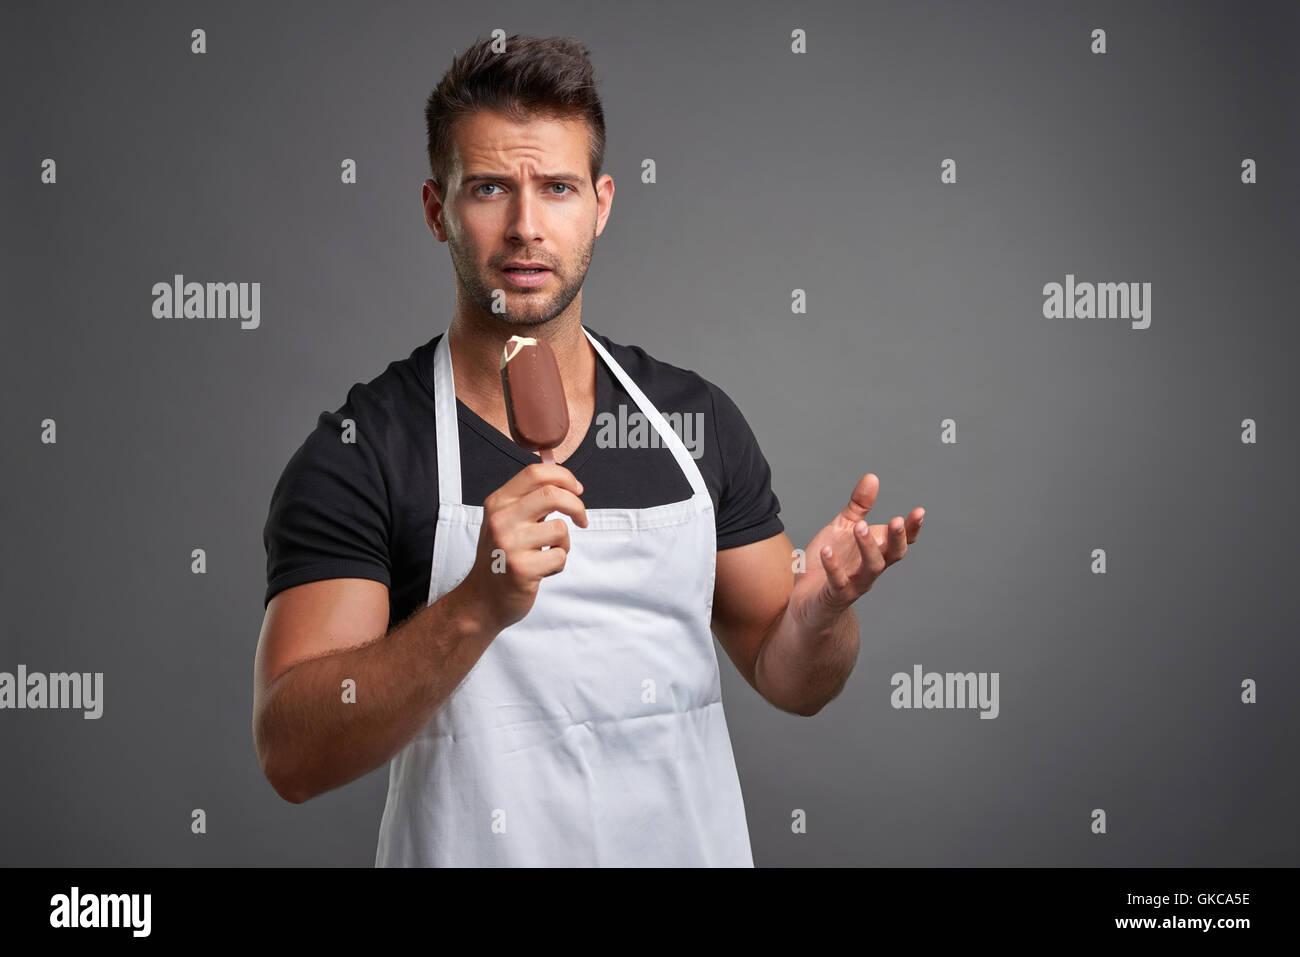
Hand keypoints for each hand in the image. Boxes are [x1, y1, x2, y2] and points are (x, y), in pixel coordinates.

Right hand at [458, 462, 588, 632]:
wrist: (482, 599)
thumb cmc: (500, 558)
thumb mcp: (505, 521)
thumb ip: (529, 500)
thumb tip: (565, 482)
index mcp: (498, 503)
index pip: (535, 473)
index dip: (564, 476)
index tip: (577, 489)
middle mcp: (501, 520)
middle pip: (552, 495)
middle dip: (576, 506)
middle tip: (581, 519)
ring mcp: (510, 544)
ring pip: (560, 529)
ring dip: (564, 544)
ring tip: (547, 553)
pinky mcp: (522, 568)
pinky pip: (559, 556)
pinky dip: (558, 564)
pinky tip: (541, 570)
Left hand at [790, 473, 923, 632]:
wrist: (807, 601)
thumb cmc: (829, 562)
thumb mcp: (843, 528)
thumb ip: (858, 507)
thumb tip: (872, 477)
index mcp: (876, 551)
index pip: (901, 541)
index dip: (912, 528)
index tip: (920, 511)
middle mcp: (870, 568)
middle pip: (894, 555)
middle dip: (897, 538)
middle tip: (897, 520)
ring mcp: (855, 583)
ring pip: (871, 568)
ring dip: (867, 547)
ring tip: (859, 527)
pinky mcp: (835, 595)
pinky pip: (838, 582)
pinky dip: (834, 567)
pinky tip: (826, 551)